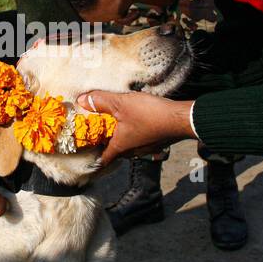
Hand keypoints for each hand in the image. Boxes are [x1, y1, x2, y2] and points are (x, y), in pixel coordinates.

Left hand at [76, 90, 195, 166]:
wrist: (181, 119)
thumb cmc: (149, 114)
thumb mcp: (121, 104)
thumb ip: (100, 101)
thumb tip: (81, 100)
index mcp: (121, 147)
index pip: (102, 160)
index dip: (92, 159)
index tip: (86, 156)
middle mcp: (133, 152)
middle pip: (115, 151)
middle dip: (107, 143)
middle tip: (99, 132)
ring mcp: (147, 148)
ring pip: (129, 145)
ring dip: (122, 137)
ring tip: (117, 124)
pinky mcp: (157, 142)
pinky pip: (141, 140)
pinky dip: (136, 133)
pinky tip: (137, 121)